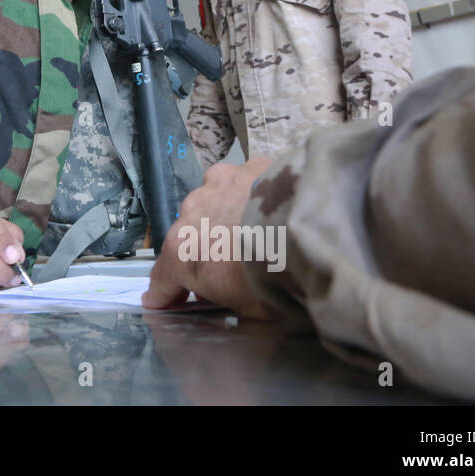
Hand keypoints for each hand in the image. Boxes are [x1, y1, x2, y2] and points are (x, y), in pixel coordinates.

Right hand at [143, 155, 275, 318]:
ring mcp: (219, 183)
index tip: (164, 301)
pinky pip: (244, 181)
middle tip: (227, 265)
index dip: (165, 293)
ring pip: (214, 200)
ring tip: (252, 228)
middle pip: (190, 234)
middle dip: (203, 249)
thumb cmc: (274, 281)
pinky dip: (253, 193)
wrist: (311, 232)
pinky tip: (274, 203)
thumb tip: (232, 295)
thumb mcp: (247, 310)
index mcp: (182, 252)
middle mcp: (191, 212)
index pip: (163, 278)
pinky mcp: (250, 165)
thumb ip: (229, 299)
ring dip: (224, 215)